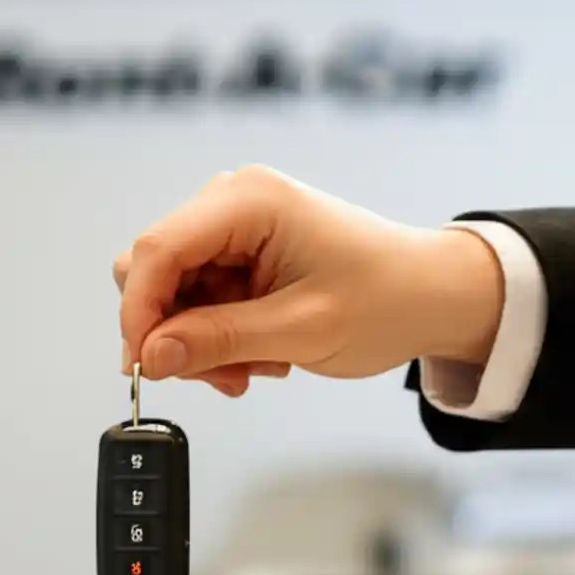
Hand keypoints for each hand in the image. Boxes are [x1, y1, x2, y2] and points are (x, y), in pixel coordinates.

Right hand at [113, 165, 503, 395]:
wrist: (434, 296)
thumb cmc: (390, 297)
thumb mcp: (301, 330)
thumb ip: (218, 341)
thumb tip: (152, 356)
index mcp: (248, 200)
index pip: (157, 249)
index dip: (139, 312)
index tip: (143, 366)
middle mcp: (232, 201)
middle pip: (153, 269)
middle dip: (174, 331)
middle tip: (219, 375)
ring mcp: (233, 227)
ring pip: (171, 292)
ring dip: (200, 341)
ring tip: (254, 367)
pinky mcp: (238, 252)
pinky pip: (197, 299)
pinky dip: (217, 336)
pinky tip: (260, 353)